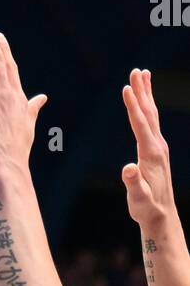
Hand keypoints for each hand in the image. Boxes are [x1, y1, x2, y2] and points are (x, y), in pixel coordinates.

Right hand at [121, 68, 173, 229]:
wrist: (161, 215)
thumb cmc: (146, 207)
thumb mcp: (138, 198)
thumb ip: (133, 183)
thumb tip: (127, 168)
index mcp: (151, 153)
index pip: (140, 124)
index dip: (132, 105)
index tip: (125, 87)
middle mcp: (157, 146)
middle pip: (148, 112)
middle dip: (141, 91)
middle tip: (136, 71)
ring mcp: (158, 146)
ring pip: (151, 114)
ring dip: (146, 94)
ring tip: (142, 75)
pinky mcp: (156, 149)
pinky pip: (151, 122)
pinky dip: (146, 107)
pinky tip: (144, 101)